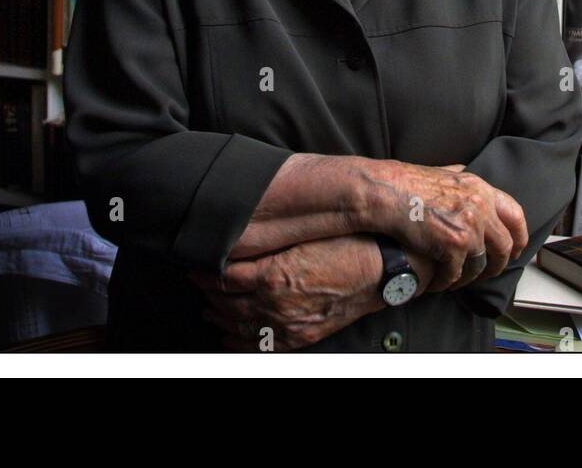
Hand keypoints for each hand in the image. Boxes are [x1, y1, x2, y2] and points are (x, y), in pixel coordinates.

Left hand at [191, 234, 384, 350]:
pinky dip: (239, 341)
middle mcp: (276, 305)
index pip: (224, 277)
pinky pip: (260, 346)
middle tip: (199, 281)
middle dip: (208, 292)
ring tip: (207, 307)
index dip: (206, 270)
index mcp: (273, 276)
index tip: (197, 262)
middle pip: (226, 302)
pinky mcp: (301, 336)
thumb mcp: (304, 235)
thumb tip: (243, 238)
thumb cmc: (349, 246)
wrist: (383, 270)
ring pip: (239, 324)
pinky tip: (228, 337)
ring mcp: (288, 325)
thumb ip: (270, 241)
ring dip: (219, 315)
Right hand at [361, 160, 528, 291]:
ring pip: (481, 265)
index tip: (517, 249)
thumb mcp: (444, 172)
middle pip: (504, 246)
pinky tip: (440, 283)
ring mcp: (469, 228)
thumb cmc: (410, 183)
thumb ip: (459, 176)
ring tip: (459, 280)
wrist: (389, 192)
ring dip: (471, 277)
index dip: (520, 236)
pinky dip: (449, 282)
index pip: (516, 216)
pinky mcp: (453, 247)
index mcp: (482, 190)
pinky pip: (457, 274)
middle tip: (490, 272)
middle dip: (499, 264)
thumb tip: (463, 172)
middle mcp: (481, 208)